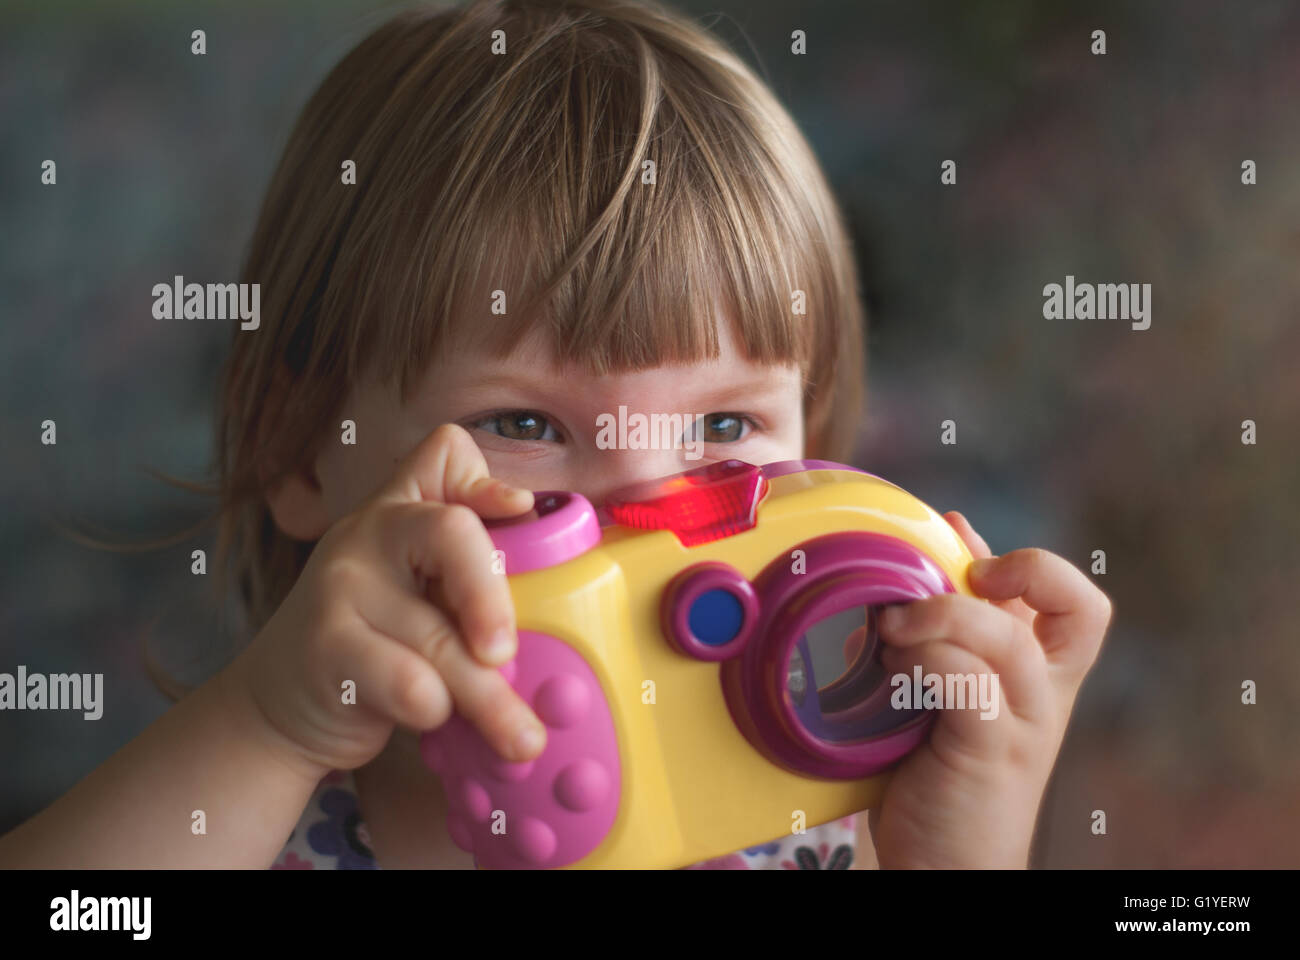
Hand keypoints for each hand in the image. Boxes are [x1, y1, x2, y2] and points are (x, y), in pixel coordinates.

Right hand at [229, 424, 548, 780]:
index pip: (445, 455)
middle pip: (453, 533)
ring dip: (492, 698)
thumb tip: (535, 535)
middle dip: (493, 598)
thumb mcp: (419, 590)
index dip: (489, 481)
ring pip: (441, 637)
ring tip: (524, 738)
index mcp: (401, 510)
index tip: (520, 512)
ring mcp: (341, 587)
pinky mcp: (327, 648)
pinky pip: (409, 683)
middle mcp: (368, 533)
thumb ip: (468, 566)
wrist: (278, 704)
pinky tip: (432, 719)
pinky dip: (433, 711)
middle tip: (510, 653)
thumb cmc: (376, 644)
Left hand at [865, 511, 1112, 867]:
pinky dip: (924, 661)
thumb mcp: (944, 680)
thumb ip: (948, 620)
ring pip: (1007, 639)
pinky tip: (890, 673)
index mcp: (1037, 672)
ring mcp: (1023, 723)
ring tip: (889, 632)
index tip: (970, 561)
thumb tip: (942, 537)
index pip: (1079, 601)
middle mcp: (1043, 693)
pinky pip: (967, 682)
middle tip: (946, 586)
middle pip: (1080, 608)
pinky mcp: (990, 752)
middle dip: (1016, 573)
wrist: (939, 862)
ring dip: (939, 618)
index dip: (1033, 566)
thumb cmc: (933, 769)